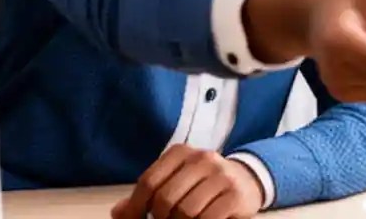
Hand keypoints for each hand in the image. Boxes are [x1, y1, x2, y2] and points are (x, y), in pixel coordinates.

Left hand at [111, 146, 262, 218]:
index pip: (148, 181)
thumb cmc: (203, 184)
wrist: (247, 180)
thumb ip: (148, 196)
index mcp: (180, 152)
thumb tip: (118, 213)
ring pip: (186, 212)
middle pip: (165, 199)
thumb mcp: (175, 182)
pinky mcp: (235, 195)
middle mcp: (201, 158)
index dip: (136, 207)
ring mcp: (220, 175)